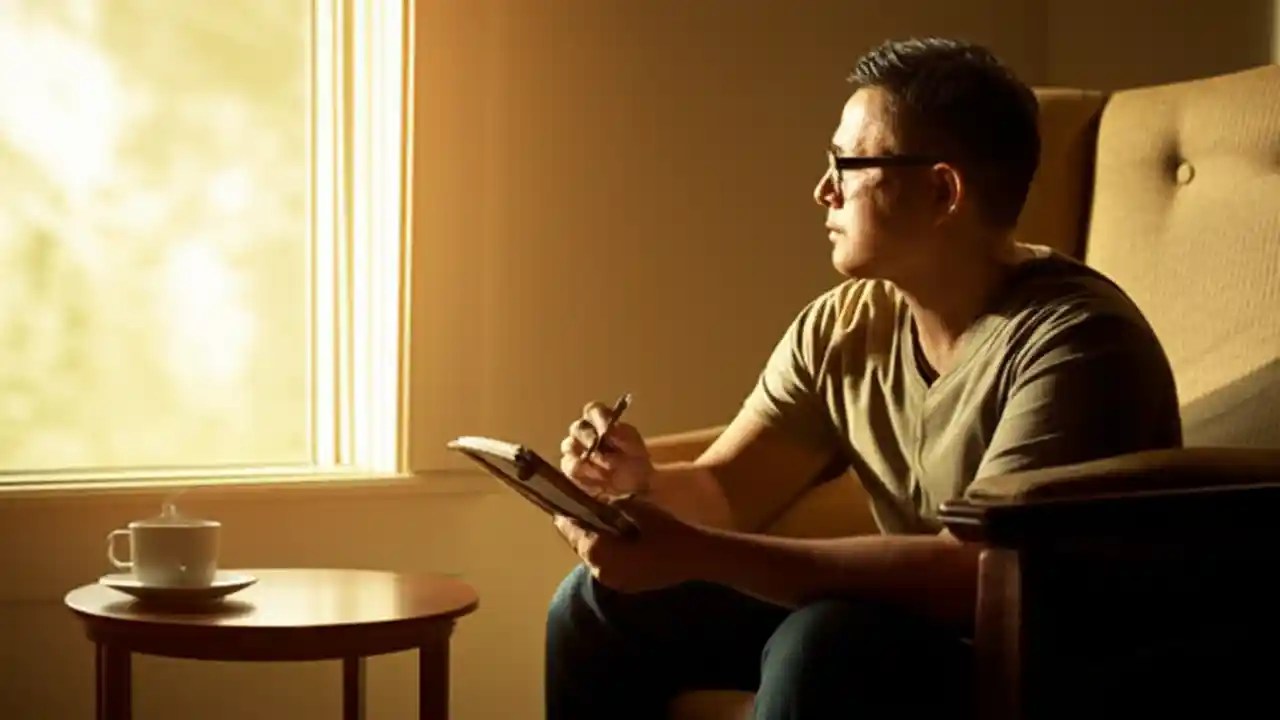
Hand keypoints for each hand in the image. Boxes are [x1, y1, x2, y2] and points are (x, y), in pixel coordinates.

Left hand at [554, 496, 705, 592]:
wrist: (698, 558)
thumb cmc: (668, 531)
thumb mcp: (637, 508)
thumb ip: (611, 505)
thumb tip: (596, 503)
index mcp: (600, 553)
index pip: (572, 532)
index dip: (566, 516)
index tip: (561, 503)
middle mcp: (601, 572)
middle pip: (581, 546)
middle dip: (581, 528)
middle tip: (583, 508)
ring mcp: (614, 582)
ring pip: (594, 557)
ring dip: (595, 540)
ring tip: (602, 521)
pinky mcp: (626, 586)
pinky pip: (608, 565)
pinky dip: (608, 551)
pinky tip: (619, 538)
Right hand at [559, 400, 653, 496]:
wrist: (633, 484)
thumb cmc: (634, 459)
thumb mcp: (634, 445)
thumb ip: (623, 435)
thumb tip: (608, 431)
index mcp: (600, 419)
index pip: (593, 410)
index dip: (598, 418)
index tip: (607, 429)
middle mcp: (583, 431)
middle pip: (577, 428)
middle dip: (590, 439)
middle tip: (602, 451)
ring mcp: (573, 449)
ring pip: (568, 446)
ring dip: (587, 458)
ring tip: (606, 471)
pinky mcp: (569, 468)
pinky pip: (570, 467)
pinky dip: (584, 474)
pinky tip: (599, 481)